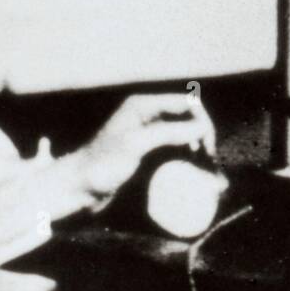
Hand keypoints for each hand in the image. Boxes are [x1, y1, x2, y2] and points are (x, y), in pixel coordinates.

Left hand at [73, 92, 217, 201]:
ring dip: (200, 149)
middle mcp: (147, 115)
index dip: (202, 122)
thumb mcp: (135, 145)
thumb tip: (201, 128)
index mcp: (143, 105)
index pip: (187, 103)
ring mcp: (147, 134)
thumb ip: (166, 133)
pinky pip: (175, 150)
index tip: (207, 150)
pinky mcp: (146, 152)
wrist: (78, 187)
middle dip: (204, 137)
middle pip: (188, 118)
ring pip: (183, 135)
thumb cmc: (101, 164)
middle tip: (210, 164)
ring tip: (209, 172)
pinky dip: (188, 158)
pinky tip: (196, 171)